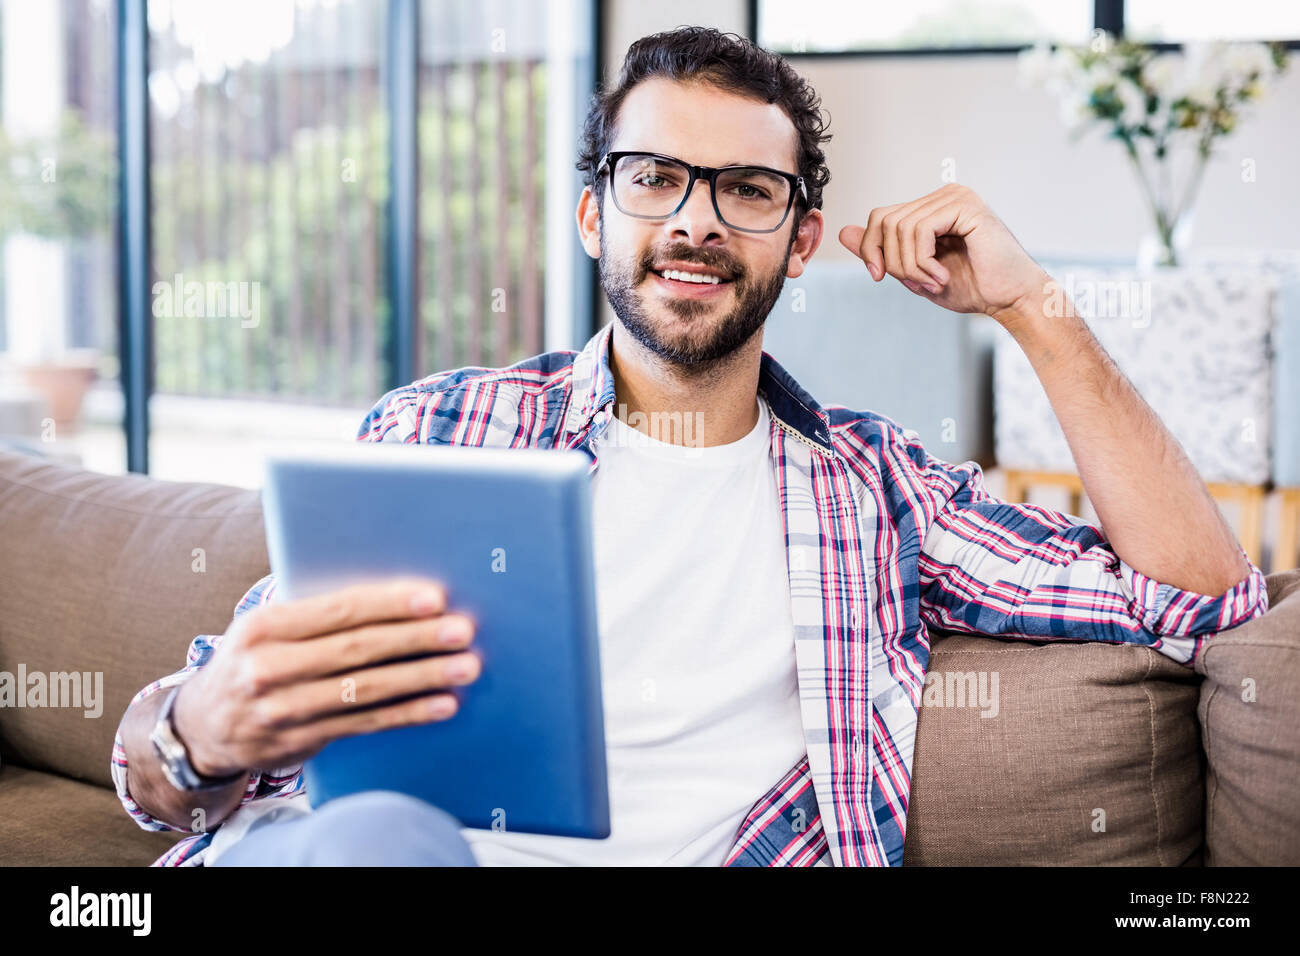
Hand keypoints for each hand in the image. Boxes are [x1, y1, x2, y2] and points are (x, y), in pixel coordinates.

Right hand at [171, 577, 479, 777]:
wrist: (202, 726)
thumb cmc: (255, 660)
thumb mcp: (267, 629)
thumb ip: (316, 613)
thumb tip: (394, 592)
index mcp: (264, 627)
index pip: (338, 610)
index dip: (389, 604)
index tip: (433, 598)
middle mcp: (268, 668)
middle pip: (357, 650)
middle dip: (416, 639)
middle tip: (462, 630)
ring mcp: (283, 710)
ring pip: (366, 690)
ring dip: (422, 678)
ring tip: (465, 666)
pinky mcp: (301, 742)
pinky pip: (366, 724)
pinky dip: (409, 713)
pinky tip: (443, 704)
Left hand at [838, 183, 1049, 323]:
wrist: (1009, 299)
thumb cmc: (971, 287)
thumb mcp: (913, 272)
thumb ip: (883, 252)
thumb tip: (843, 231)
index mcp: (931, 208)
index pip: (880, 217)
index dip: (871, 249)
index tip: (879, 277)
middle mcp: (943, 196)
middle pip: (885, 221)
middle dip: (891, 261)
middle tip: (917, 284)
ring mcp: (955, 197)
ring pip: (899, 227)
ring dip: (909, 265)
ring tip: (933, 282)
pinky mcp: (965, 206)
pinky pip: (920, 229)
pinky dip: (922, 260)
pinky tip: (940, 275)